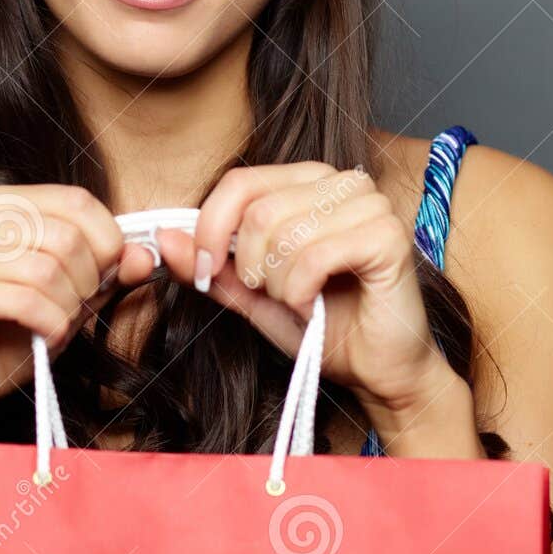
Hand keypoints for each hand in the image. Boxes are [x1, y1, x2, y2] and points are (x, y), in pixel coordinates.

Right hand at [0, 185, 154, 442]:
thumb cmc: (7, 334)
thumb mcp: (68, 295)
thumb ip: (106, 270)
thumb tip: (146, 253)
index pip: (76, 201)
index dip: (107, 242)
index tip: (106, 277)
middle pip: (66, 236)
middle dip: (86, 283)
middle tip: (73, 311)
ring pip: (48, 268)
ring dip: (67, 309)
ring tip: (56, 327)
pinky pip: (26, 300)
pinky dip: (49, 325)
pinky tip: (43, 338)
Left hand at [159, 162, 468, 432]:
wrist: (379, 371)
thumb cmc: (325, 327)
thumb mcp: (253, 295)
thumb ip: (213, 266)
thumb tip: (163, 238)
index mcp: (310, 182)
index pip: (240, 183)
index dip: (210, 228)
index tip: (207, 269)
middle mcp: (343, 182)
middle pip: (258, 210)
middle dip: (251, 267)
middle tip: (272, 295)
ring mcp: (371, 205)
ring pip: (284, 233)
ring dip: (279, 285)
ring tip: (301, 302)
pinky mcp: (389, 236)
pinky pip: (314, 256)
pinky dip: (301, 292)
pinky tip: (316, 306)